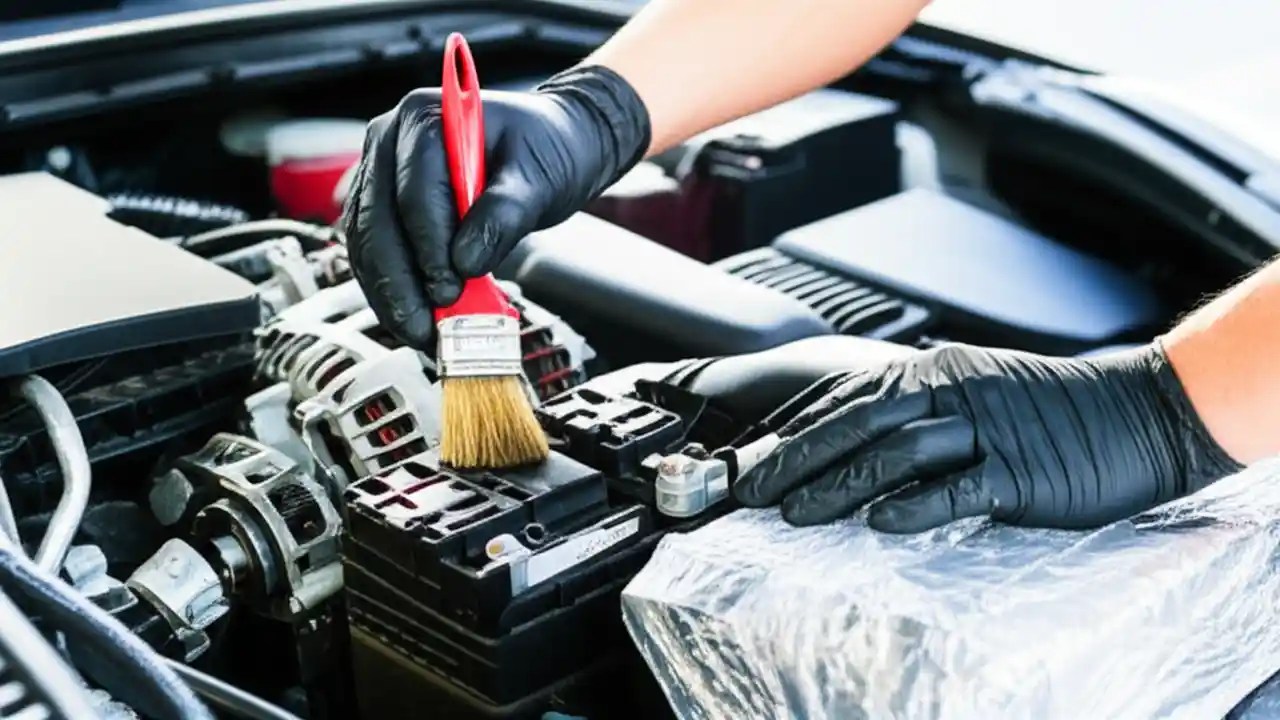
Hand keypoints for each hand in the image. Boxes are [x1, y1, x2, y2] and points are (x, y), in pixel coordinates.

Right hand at [340, 66, 649, 347]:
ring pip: (365, 243)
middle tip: (425, 327)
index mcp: (425, 118)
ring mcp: (379, 173)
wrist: (550, 146)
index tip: (449, 288)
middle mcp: (389, 141)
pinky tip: (412, 318)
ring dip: (388, 294)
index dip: (428, 247)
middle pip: (376, 221)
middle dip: (400, 282)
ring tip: (419, 332)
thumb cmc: (546, 151)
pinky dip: (389, 289)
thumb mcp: (539, 181)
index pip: (414, 192)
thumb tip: (466, 261)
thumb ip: (503, 216)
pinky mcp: (382, 205)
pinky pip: (372, 252)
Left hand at [734, 343, 1240, 532]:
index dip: (794, 427)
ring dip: (837, 484)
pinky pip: (960, 488)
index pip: (847, 397)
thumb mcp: (974, 391)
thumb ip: (915, 409)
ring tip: (795, 514)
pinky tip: (880, 523)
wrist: (1139, 412)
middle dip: (796, 458)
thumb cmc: (1049, 409)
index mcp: (935, 370)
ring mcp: (987, 430)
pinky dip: (917, 505)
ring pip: (897, 453)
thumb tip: (849, 434)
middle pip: (858, 424)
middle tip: (753, 491)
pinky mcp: (1020, 472)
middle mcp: (953, 392)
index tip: (752, 457)